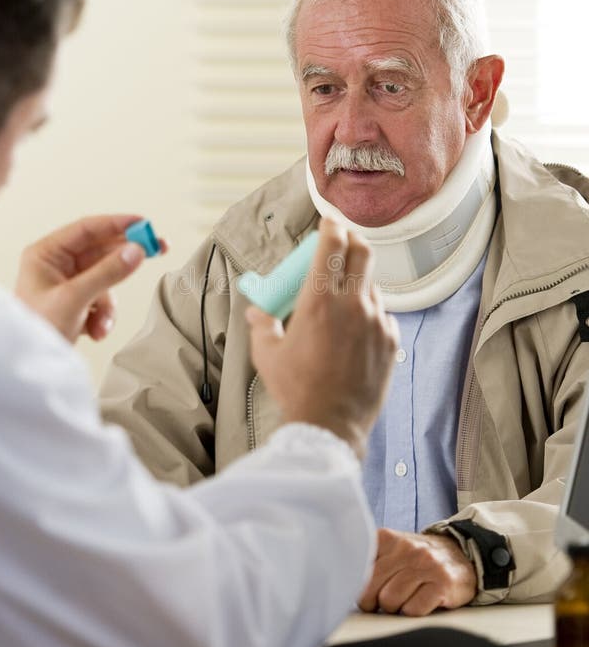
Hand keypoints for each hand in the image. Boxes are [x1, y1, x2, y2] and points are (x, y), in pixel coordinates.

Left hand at [15, 215, 166, 342]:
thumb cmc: (36, 331)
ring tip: (101, 322)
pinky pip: (103, 300)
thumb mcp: (74, 299)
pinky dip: (104, 316)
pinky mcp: (77, 304)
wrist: (33, 369)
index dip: (117, 224)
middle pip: (102, 252)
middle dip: (126, 259)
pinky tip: (94, 330)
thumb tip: (135, 252)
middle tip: (156, 249)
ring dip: (109, 304)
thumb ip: (107, 273)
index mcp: (46, 254)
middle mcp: (56, 266)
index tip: (144, 225)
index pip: (87, 229)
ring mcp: (68, 285)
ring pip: (107, 280)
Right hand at [245, 218, 398, 457]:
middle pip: (363, 251)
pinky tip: (356, 330)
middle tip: (343, 241)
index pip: (332, 245)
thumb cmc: (296, 389)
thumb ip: (262, 325)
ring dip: (358, 282)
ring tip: (342, 298)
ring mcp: (376, 321)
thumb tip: (256, 312)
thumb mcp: (267, 354)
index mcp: (319, 301)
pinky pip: (382, 315)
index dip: (332, 226)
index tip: (329, 222)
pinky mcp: (390, 341)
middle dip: (353, 239)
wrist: (331, 425)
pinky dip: (369, 313)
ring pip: (372, 285)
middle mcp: (353, 304)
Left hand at [358, 529, 476, 615]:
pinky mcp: (443, 584)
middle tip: (385, 600)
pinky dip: (413, 612)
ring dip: (396, 608)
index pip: (358, 570)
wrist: (462, 556)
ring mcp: (426, 565)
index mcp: (387, 538)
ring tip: (406, 598)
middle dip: (374, 602)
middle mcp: (406, 548)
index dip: (359, 588)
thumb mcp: (391, 550)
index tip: (366, 591)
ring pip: (390, 601)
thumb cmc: (418, 560)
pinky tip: (421, 601)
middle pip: (371, 589)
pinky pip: (413, 610)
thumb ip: (368, 561)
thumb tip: (343, 583)